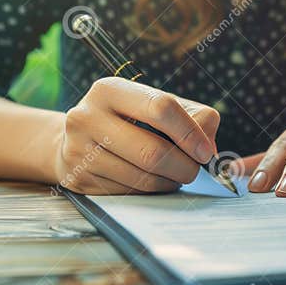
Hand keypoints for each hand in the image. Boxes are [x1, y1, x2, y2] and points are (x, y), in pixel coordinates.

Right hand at [50, 77, 219, 193]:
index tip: (206, 153)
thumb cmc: (129, 121)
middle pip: (153, 152)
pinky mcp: (78, 180)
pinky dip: (150, 193)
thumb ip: (193, 117)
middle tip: (193, 170)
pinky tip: (151, 182)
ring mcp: (78, 150)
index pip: (161, 108)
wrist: (76, 142)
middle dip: (184, 167)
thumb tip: (210, 149)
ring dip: (169, 182)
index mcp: (110, 90)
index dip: (190, 133)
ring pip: (143, 178)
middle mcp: (87, 117)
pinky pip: (129, 194)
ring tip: (174, 175)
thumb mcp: (156, 106)